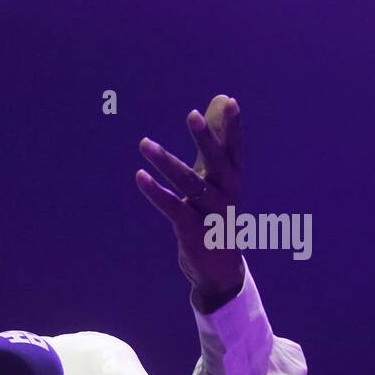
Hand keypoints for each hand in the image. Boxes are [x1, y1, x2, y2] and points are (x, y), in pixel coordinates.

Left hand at [135, 94, 245, 312]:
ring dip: (165, 162)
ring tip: (144, 143)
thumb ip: (211, 154)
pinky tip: (140, 176)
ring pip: (188, 184)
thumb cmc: (216, 220)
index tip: (230, 101)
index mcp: (233, 183)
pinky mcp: (192, 231)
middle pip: (216, 163)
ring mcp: (210, 215)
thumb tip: (214, 117)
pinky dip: (155, 192)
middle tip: (192, 115)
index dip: (233, 127)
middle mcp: (226, 196)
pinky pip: (172, 208)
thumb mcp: (217, 188)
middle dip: (205, 139)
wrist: (221, 273)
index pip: (234, 150)